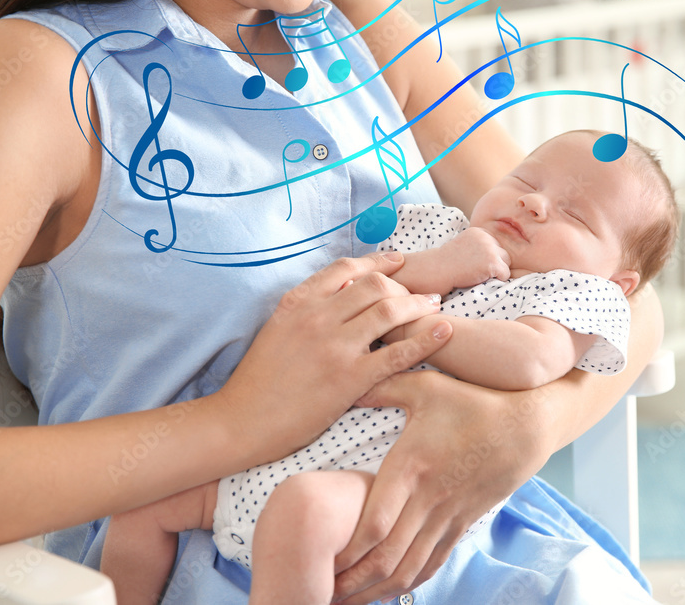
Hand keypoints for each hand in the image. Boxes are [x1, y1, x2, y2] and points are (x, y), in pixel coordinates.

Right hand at [216, 252, 452, 461]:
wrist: (240, 422)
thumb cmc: (258, 381)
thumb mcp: (276, 329)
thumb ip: (306, 308)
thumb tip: (341, 293)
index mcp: (298, 302)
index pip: (347, 268)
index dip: (379, 262)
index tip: (399, 262)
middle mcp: (317, 317)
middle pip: (375, 285)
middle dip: (405, 285)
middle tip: (423, 294)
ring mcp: (334, 347)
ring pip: (390, 311)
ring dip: (420, 306)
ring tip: (436, 308)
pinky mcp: (349, 378)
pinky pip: (397, 353)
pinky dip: (425, 340)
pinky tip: (444, 332)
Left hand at [329, 370, 551, 604]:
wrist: (526, 424)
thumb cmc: (472, 402)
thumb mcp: (425, 387)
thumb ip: (382, 388)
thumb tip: (347, 383)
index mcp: (411, 467)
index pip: (374, 524)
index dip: (347, 550)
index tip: (322, 559)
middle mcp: (428, 498)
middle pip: (387, 557)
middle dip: (353, 580)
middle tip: (324, 592)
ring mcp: (448, 515)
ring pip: (409, 568)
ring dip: (377, 588)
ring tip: (349, 599)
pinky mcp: (463, 523)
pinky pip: (433, 562)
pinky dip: (409, 582)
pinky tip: (388, 589)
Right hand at [436, 227, 510, 288]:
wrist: (439, 269)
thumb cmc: (449, 261)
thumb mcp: (465, 243)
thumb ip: (479, 243)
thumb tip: (496, 252)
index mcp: (480, 231)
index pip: (496, 244)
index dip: (489, 256)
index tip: (476, 262)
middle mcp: (487, 238)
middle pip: (503, 252)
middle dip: (494, 262)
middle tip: (479, 269)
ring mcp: (490, 250)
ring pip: (507, 262)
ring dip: (497, 270)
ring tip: (480, 274)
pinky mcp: (493, 263)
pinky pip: (506, 274)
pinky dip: (498, 279)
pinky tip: (483, 278)